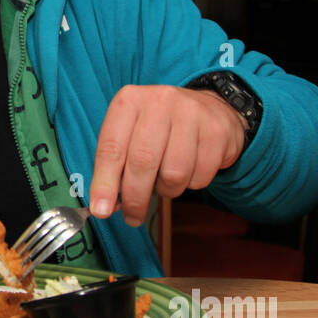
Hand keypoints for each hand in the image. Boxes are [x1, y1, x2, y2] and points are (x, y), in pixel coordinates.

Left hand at [88, 86, 245, 227]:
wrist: (209, 109)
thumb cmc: (161, 128)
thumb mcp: (131, 135)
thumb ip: (116, 167)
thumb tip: (105, 206)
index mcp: (130, 101)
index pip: (112, 147)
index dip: (105, 183)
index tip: (101, 210)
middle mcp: (159, 101)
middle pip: (142, 162)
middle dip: (134, 198)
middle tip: (133, 216)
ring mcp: (191, 114)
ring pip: (173, 174)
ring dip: (167, 189)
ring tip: (165, 180)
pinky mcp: (216, 131)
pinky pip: (199, 177)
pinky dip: (191, 184)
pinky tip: (190, 169)